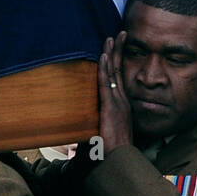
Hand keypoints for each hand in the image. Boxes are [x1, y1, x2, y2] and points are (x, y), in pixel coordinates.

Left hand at [97, 32, 131, 152]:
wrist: (119, 160)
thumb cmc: (110, 153)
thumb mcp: (98, 138)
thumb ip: (90, 130)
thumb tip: (75, 135)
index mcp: (121, 107)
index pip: (118, 80)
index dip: (116, 63)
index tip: (115, 49)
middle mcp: (121, 102)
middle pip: (119, 71)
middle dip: (118, 51)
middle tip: (119, 34)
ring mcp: (117, 103)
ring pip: (114, 73)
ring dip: (112, 54)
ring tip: (111, 38)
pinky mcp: (110, 107)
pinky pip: (106, 83)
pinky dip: (104, 68)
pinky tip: (103, 56)